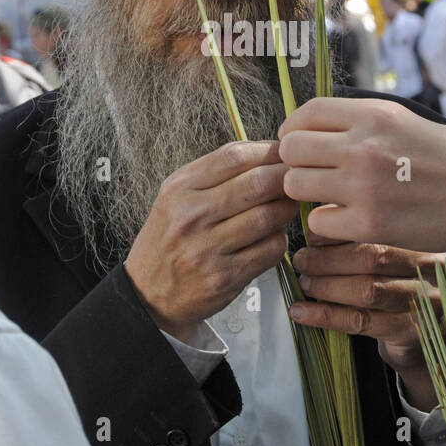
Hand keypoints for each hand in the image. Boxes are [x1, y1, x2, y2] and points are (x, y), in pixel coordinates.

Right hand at [124, 140, 298, 340]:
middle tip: (297, 179)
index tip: (284, 154)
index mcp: (179, 189)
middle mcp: (190, 217)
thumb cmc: (170, 239)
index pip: (234, 156)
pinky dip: (280, 239)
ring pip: (269, 217)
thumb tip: (267, 153)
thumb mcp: (176, 197)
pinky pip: (270, 250)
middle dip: (286, 178)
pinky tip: (273, 236)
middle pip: (257, 184)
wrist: (148, 294)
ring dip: (287, 208)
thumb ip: (215, 173)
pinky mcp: (225, 277)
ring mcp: (207, 249)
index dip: (268, 151)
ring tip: (287, 206)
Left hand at [277, 97, 445, 259]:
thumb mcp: (407, 120)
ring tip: (330, 198)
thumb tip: (315, 127)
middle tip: (313, 174)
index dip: (294, 129)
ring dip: (306, 193)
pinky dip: (327, 224)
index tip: (299, 142)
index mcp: (373, 114)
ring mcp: (363, 185)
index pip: (305, 113)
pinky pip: (317, 222)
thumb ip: (361, 121)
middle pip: (291, 148)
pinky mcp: (369, 223)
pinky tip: (347, 220)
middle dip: (295, 162)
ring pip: (295, 184)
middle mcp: (363, 145)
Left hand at [289, 238, 443, 410]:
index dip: (339, 232)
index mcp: (424, 241)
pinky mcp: (407, 331)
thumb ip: (363, 240)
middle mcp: (429, 269)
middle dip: (329, 259)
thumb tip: (315, 230)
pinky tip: (302, 312)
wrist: (428, 337)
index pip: (378, 229)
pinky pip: (359, 321)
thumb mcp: (392, 259)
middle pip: (373, 257)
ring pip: (367, 290)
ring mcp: (423, 303)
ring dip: (327, 286)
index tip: (312, 235)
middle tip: (302, 260)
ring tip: (304, 283)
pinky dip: (325, 315)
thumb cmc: (401, 288)